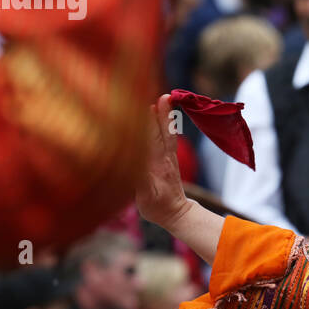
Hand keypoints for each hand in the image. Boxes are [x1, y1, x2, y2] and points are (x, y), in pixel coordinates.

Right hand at [135, 94, 189, 229]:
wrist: (176, 212)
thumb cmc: (157, 207)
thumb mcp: (146, 197)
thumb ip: (140, 181)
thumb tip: (132, 164)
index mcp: (156, 166)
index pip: (151, 142)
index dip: (148, 127)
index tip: (147, 109)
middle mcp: (163, 158)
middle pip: (160, 133)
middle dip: (159, 115)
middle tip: (162, 96)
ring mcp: (167, 156)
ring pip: (166, 132)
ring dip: (164, 115)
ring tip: (164, 98)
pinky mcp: (168, 156)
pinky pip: (167, 136)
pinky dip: (165, 122)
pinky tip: (160, 111)